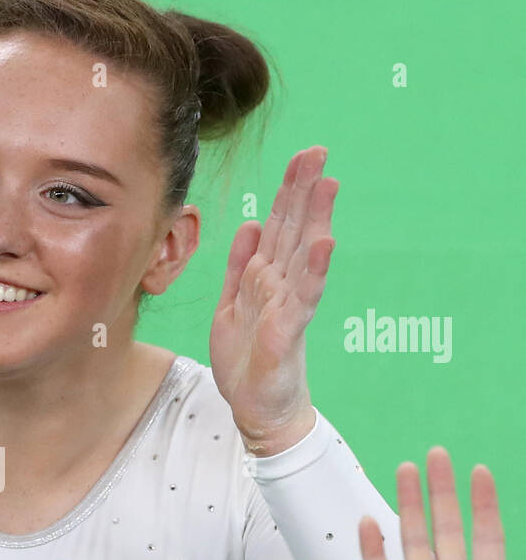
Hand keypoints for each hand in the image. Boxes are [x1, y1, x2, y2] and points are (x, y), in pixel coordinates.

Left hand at [209, 145, 337, 454]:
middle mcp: (282, 285)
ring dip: (315, 218)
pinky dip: (314, 269)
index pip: (278, 226)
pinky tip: (325, 242)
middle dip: (304, 191)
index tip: (301, 156)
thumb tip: (249, 225)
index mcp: (266, 277)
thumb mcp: (232, 304)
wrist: (257, 407)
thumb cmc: (248, 359)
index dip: (288, 192)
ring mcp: (289, 305)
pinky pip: (303, 295)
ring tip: (327, 183)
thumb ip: (240, 266)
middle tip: (317, 151)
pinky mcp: (289, 329)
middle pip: (294, 230)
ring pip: (303, 254)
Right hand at [358, 449, 525, 559]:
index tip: (482, 472)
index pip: (487, 539)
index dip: (485, 506)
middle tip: (438, 455)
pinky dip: (375, 553)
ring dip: (410, 509)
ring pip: (414, 544)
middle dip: (444, 492)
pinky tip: (368, 524)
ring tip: (406, 472)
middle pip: (447, 531)